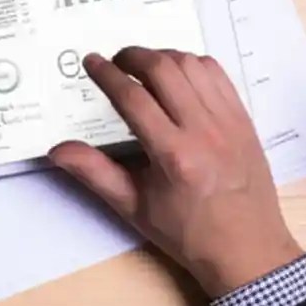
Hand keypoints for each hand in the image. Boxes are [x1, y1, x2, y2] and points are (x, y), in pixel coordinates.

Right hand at [50, 48, 301, 297]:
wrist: (247, 250)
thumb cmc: (188, 233)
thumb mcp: (135, 208)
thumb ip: (95, 173)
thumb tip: (57, 150)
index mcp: (174, 156)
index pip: (133, 99)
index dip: (107, 75)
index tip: (91, 63)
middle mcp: (204, 131)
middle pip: (163, 70)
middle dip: (133, 56)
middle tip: (115, 61)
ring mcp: (228, 121)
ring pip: (192, 65)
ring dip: (163, 56)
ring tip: (144, 66)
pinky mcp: (244, 119)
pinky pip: (217, 75)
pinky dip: (193, 64)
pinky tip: (178, 75)